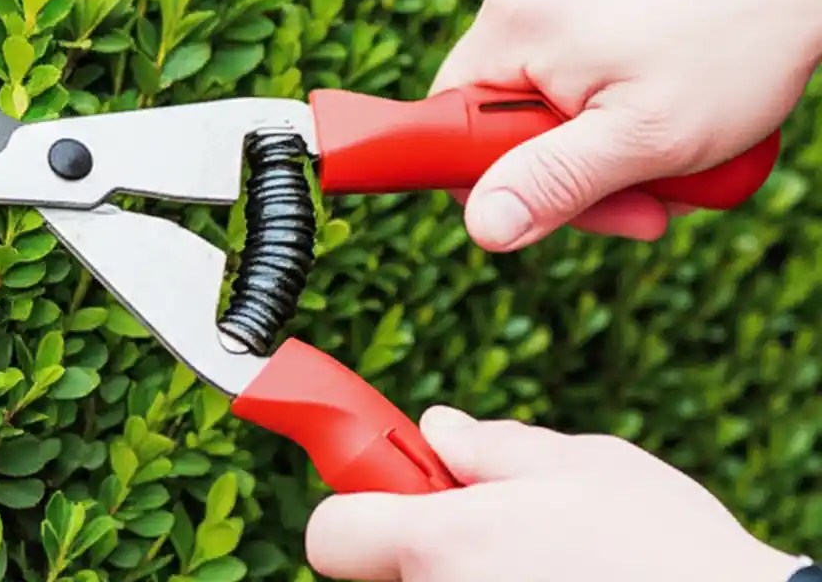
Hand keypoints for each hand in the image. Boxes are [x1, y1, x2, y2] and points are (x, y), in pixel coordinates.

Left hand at [304, 407, 800, 581]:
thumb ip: (492, 447)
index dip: (352, 503)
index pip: (330, 533)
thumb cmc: (666, 548)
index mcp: (444, 542)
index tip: (380, 482)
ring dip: (460, 570)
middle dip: (415, 537)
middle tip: (484, 522)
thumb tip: (437, 429)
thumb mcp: (583, 464)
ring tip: (540, 560)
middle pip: (380, 567)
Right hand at [433, 0, 821, 251]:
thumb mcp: (646, 139)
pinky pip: (580, 53)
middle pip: (507, 110)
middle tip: (649, 201)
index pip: (452, 118)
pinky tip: (671, 100)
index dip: (490, 177)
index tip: (553, 205)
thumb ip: (556, 184)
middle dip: (574, 169)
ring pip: (550, 88)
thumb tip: (481, 227)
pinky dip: (618, 91)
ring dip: (604, 137)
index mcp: (515, 21)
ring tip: (678, 147)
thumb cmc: (739, 46)